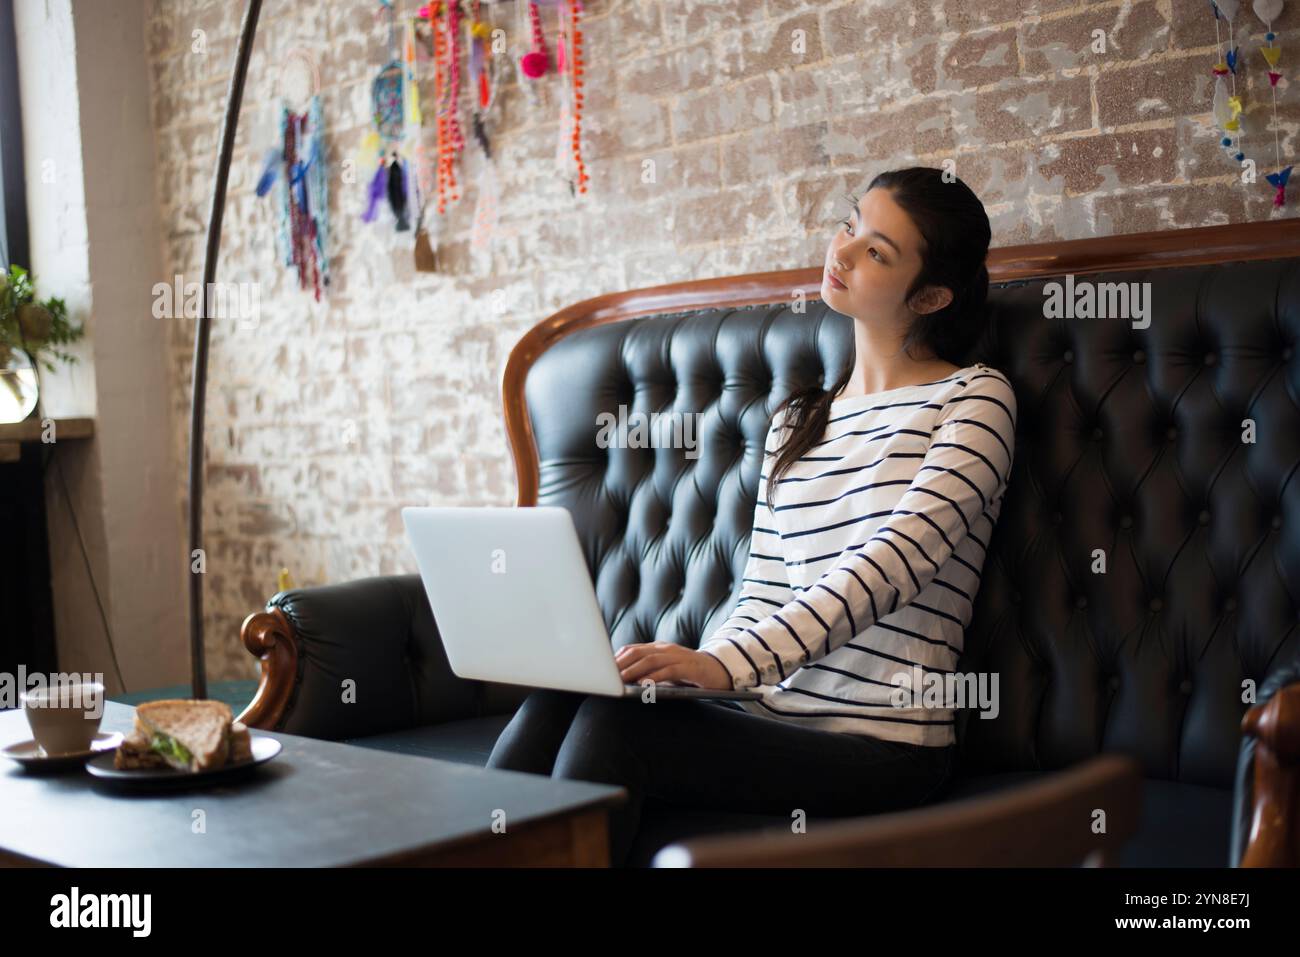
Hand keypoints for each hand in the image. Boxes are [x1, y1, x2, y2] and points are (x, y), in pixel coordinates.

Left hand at [614, 643, 734, 690]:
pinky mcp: (689, 667)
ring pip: (650, 660)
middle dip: (620, 664)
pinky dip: (655, 678)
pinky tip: (645, 685)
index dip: (616, 658)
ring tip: (620, 680)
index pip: (632, 649)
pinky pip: (669, 671)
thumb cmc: (689, 673)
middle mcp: (666, 649)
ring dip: (633, 670)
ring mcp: (678, 656)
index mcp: (658, 648)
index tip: (601, 669)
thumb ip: (649, 672)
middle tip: (605, 675)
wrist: (720, 671)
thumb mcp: (665, 671)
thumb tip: (624, 681)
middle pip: (637, 652)